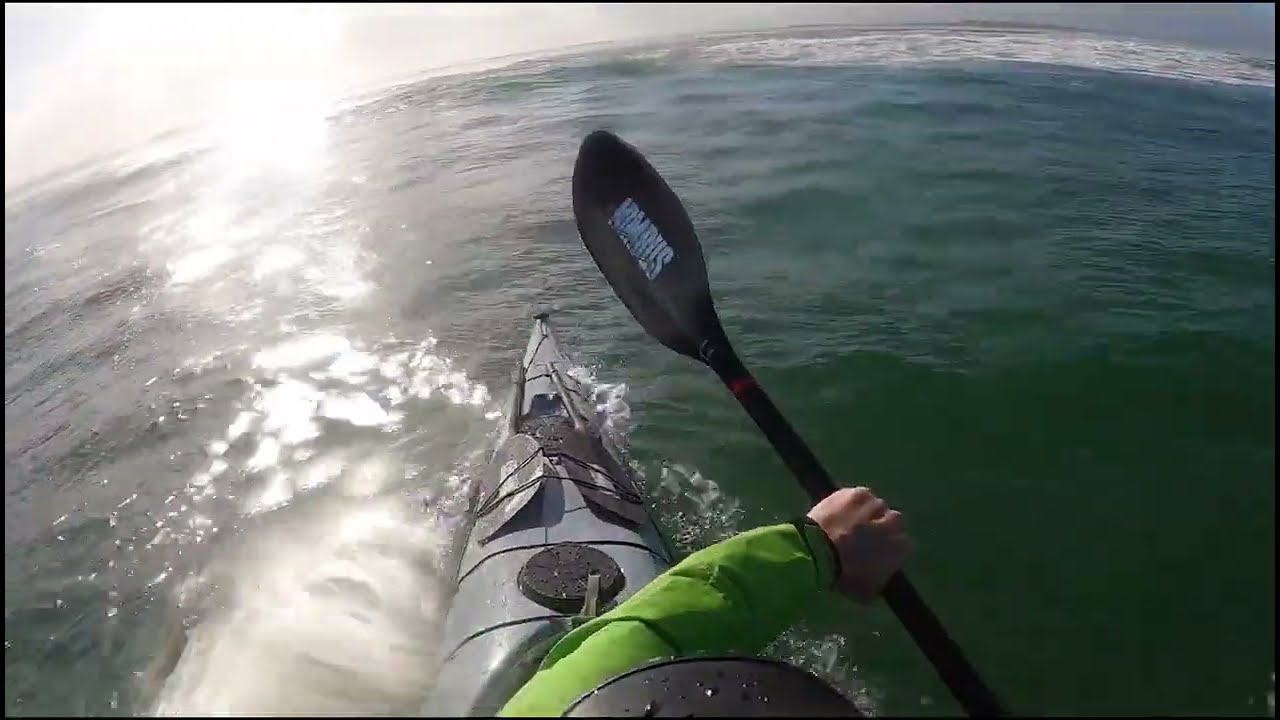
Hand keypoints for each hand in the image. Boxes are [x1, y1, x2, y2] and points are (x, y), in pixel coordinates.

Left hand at [807, 486, 912, 603]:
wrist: (818, 551)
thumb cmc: (844, 575)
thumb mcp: (867, 592)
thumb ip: (880, 581)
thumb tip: (881, 576)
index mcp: (900, 546)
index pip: (904, 544)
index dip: (890, 547)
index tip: (877, 551)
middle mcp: (894, 522)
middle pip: (895, 521)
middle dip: (882, 526)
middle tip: (864, 535)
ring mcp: (876, 504)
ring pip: (877, 506)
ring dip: (867, 513)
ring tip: (848, 521)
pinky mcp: (857, 493)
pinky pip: (860, 496)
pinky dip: (852, 502)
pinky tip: (841, 511)